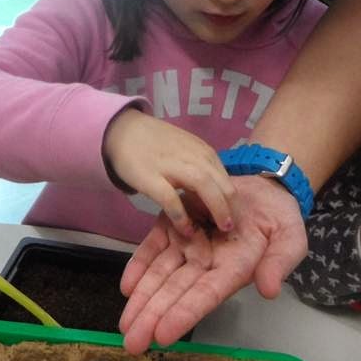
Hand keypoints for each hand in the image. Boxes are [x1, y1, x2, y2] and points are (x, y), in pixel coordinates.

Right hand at [102, 108, 235, 234]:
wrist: (123, 131)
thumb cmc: (157, 144)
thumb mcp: (187, 151)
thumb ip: (202, 168)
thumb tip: (218, 195)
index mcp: (203, 152)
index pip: (227, 179)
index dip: (235, 202)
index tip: (237, 218)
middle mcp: (193, 157)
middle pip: (222, 184)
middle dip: (232, 208)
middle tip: (233, 227)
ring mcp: (172, 166)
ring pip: (204, 187)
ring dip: (217, 209)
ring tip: (221, 229)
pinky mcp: (150, 177)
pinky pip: (171, 199)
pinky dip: (181, 215)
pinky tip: (186, 229)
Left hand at [118, 175, 305, 352]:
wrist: (264, 187)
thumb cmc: (280, 218)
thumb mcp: (290, 237)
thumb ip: (281, 262)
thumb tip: (270, 289)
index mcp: (234, 270)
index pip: (207, 295)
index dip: (185, 313)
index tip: (164, 334)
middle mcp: (207, 264)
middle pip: (176, 292)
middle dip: (153, 317)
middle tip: (133, 344)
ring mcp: (188, 245)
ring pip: (160, 275)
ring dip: (142, 300)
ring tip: (125, 326)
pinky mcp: (174, 226)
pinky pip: (153, 248)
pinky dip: (138, 266)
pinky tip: (127, 287)